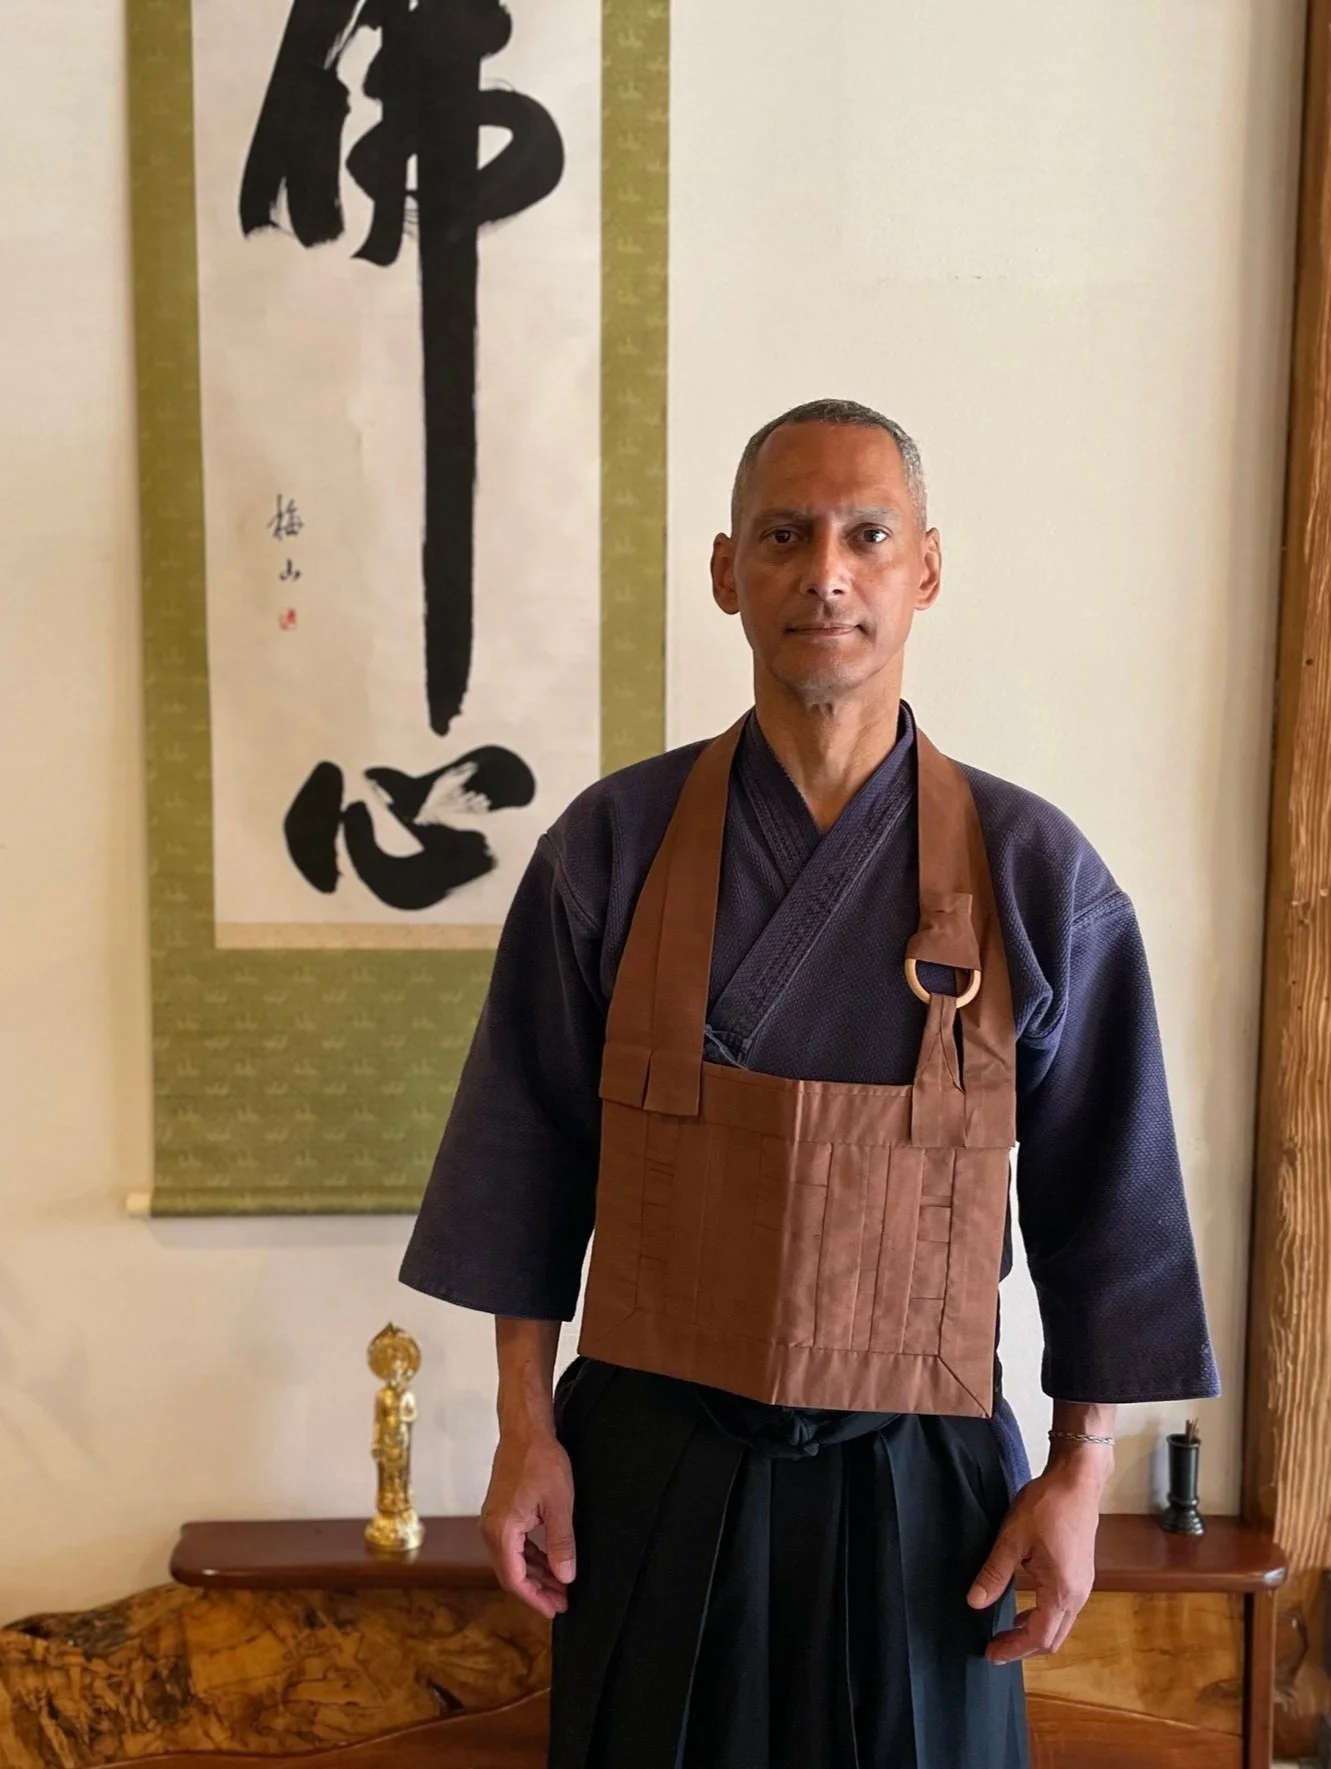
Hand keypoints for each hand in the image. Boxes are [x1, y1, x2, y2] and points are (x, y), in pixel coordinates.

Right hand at [481, 1425, 576, 1620]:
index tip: (557, 1609)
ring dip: (534, 1575)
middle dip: (537, 1590)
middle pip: (511, 1574)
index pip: (515, 1580)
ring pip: (512, 1561)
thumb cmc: (541, 1462)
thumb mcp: (559, 1505)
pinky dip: (530, 1558)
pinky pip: (512, 1546)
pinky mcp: (499, 1513)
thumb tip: (565, 1577)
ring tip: (560, 1585)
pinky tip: (548, 1561)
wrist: (524, 1430)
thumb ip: (561, 1544)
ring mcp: (492, 1521)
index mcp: (502, 1531)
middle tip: (563, 1601)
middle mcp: (490, 1530)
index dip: (536, 1599)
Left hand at [965, 1461, 1100, 1662]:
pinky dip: (1043, 1616)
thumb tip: (974, 1602)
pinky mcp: (1081, 1574)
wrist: (1078, 1480)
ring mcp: (1082, 1585)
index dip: (1014, 1649)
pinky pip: (1063, 1609)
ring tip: (1007, 1631)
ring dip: (1034, 1632)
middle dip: (1024, 1647)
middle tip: (996, 1647)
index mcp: (1062, 1591)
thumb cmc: (1047, 1506)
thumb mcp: (1013, 1538)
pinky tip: (1025, 1606)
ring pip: (1060, 1625)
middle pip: (1053, 1638)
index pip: (1038, 1637)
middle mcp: (1078, 1595)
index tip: (991, 1654)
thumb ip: (994, 1573)